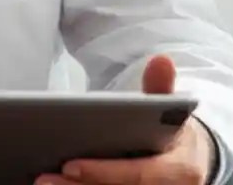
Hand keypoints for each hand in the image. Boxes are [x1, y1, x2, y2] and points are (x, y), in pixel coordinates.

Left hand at [36, 55, 214, 184]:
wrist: (189, 164)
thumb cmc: (170, 134)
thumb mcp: (171, 111)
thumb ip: (160, 88)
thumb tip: (161, 59)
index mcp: (180, 171)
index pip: (140, 175)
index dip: (104, 172)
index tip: (69, 166)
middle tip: (43, 179)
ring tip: (43, 183)